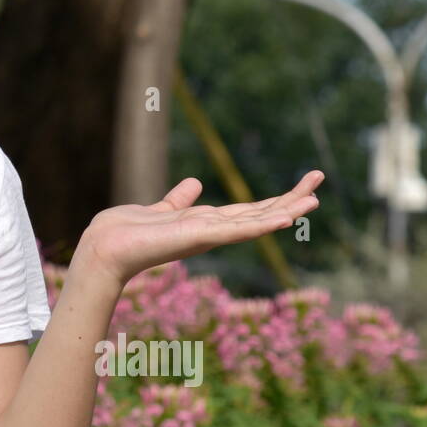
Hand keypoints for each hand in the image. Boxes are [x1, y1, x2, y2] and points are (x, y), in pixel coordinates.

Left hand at [76, 170, 324, 287]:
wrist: (105, 247)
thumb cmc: (128, 233)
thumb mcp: (160, 210)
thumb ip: (179, 200)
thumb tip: (195, 183)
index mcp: (206, 223)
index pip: (250, 209)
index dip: (276, 198)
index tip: (303, 185)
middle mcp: (213, 230)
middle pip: (261, 212)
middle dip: (291, 198)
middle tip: (320, 179)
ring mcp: (209, 235)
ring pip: (256, 221)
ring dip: (286, 210)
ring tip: (314, 199)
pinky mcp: (200, 236)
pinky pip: (238, 230)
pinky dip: (262, 225)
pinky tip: (285, 217)